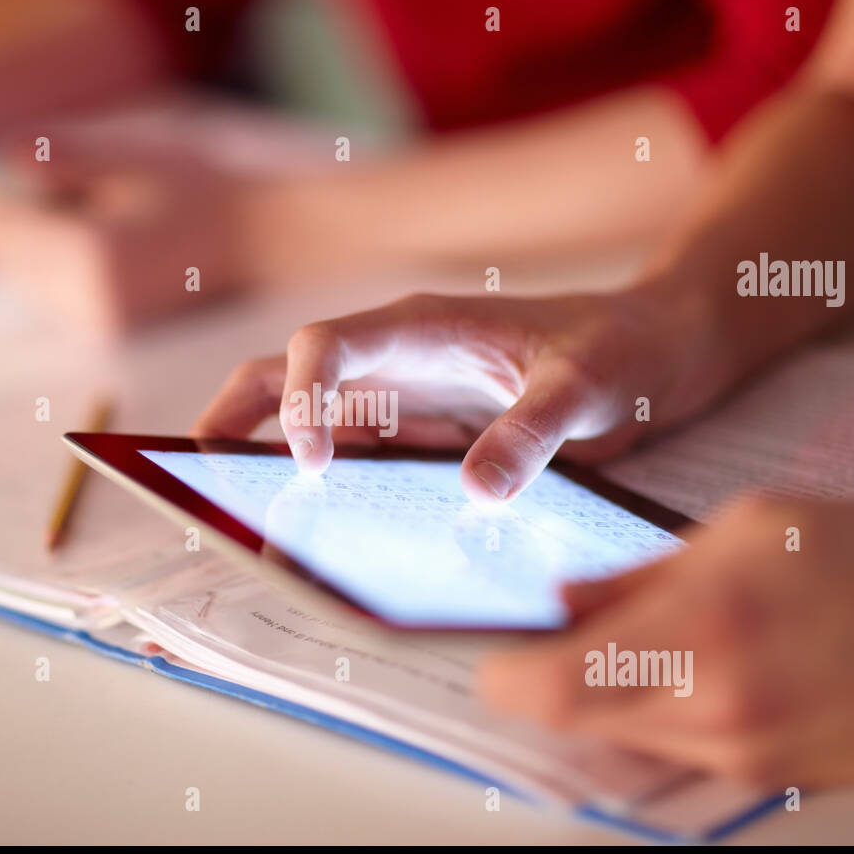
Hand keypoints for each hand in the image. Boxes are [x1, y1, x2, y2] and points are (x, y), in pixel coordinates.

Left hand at [0, 140, 246, 333]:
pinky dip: (31, 269)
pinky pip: (51, 294)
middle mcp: (92, 299)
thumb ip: (67, 161)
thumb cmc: (198, 192)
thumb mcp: (132, 161)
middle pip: (10, 263)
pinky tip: (14, 247)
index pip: (6, 232)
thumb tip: (7, 160)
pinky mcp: (110, 328)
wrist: (256, 241)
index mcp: (95, 255)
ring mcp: (102, 321)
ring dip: (1, 254)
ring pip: (27, 283)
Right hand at [192, 284, 728, 502]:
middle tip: (196, 468)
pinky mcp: (424, 434)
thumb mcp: (588, 383)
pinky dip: (328, 486)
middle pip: (287, 373)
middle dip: (236, 413)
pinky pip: (360, 457)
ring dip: (271, 453)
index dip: (300, 400)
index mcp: (422, 327)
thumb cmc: (622, 345)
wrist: (657, 351)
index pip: (325, 347)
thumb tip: (474, 492)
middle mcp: (398, 360)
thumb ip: (534, 429)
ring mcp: (407, 397)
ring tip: (237, 505)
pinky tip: (321, 527)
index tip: (311, 465)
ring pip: (313, 417)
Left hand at [480, 497, 853, 787]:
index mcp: (701, 631)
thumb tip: (567, 600)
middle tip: (560, 642)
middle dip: (551, 686)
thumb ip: (640, 572)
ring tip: (648, 643)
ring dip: (608, 700)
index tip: (501, 652)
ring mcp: (742, 756)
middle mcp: (714, 710)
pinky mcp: (766, 778)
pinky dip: (660, 717)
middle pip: (575, 726)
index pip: (550, 689)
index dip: (503, 677)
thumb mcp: (746, 529)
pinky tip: (697, 669)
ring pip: (623, 742)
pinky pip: (677, 754)